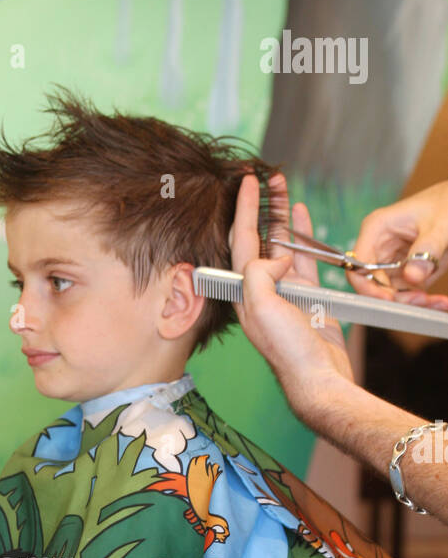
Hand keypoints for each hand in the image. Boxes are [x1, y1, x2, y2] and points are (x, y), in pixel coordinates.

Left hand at [228, 173, 353, 411]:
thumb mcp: (263, 309)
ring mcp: (283, 293)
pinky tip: (302, 219)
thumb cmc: (288, 351)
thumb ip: (259, 276)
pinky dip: (302, 238)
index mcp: (244, 292)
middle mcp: (259, 291)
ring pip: (281, 245)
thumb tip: (276, 256)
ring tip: (283, 189)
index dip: (244, 210)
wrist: (318, 378)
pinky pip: (302, 259)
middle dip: (261, 207)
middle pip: (257, 238)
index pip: (240, 241)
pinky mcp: (305, 297)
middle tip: (266, 179)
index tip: (247, 182)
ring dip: (282, 217)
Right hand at [346, 181, 447, 308]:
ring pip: (391, 295)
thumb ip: (427, 249)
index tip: (390, 298)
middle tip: (422, 301)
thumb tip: (412, 276)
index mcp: (377, 229)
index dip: (368, 286)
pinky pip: (407, 294)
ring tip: (439, 302)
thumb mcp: (441, 224)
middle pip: (373, 285)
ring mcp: (391, 262)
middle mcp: (379, 248)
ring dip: (414, 303)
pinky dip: (423, 301)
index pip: (358, 265)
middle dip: (397, 299)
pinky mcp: (405, 273)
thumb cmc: (446, 202)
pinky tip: (440, 302)